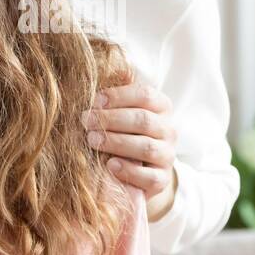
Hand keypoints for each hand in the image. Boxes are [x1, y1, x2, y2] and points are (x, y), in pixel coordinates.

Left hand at [82, 82, 178, 221]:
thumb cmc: (123, 133)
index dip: (119, 95)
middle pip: (143, 120)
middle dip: (111, 119)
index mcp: (161, 107)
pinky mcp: (162, 180)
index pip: (145, 94)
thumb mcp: (120, 112)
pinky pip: (149, 176)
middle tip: (86, 121)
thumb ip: (113, 97)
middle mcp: (168, 130)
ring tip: (92, 140)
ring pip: (147, 147)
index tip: (95, 101)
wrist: (138, 172)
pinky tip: (110, 165)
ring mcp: (167, 156)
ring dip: (116, 142)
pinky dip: (129, 170)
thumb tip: (105, 74)